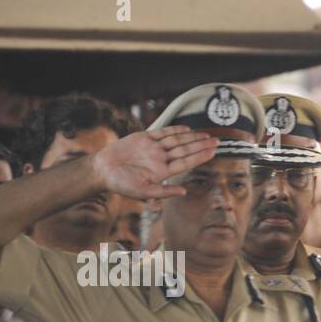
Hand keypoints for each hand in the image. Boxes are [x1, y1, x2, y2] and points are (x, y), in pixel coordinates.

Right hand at [91, 127, 218, 199]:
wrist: (102, 170)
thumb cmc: (121, 184)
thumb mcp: (143, 192)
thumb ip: (164, 192)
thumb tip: (184, 192)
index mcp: (162, 172)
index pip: (186, 163)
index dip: (200, 157)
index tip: (213, 152)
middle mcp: (161, 159)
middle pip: (185, 150)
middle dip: (201, 145)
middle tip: (218, 141)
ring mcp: (153, 148)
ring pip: (177, 141)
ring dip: (192, 137)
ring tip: (207, 135)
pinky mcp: (143, 138)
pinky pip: (162, 133)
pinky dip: (174, 130)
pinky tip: (187, 129)